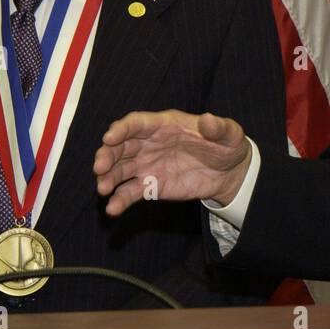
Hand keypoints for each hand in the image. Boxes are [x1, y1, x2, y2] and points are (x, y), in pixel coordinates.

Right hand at [93, 110, 252, 216]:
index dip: (121, 128)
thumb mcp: (230, 134)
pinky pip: (130, 192)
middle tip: (99, 168)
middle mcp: (149, 143)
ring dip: (107, 177)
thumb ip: (219, 128)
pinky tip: (113, 209)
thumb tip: (208, 119)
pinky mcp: (150, 185)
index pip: (137, 123)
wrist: (230, 172)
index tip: (109, 138)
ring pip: (119, 169)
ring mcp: (147, 164)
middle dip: (106, 155)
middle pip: (120, 146)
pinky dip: (119, 200)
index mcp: (165, 124)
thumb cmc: (227, 145)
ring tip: (103, 190)